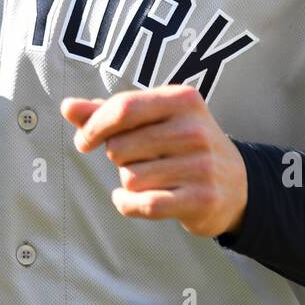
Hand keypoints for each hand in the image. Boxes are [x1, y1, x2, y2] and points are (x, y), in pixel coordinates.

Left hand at [60, 85, 247, 237]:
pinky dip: (127, 205)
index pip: (123, 109)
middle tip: (138, 159)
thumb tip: (67, 106)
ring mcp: (201, 166)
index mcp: (182, 100)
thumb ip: (109, 112)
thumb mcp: (154, 119)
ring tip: (149, 178)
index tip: (85, 141)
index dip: (94, 126)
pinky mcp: (200, 199)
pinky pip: (143, 204)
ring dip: (128, 182)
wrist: (237, 184)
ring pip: (130, 178)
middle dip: (117, 157)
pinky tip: (130, 200)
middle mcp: (194, 130)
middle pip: (120, 148)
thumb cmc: (182, 144)